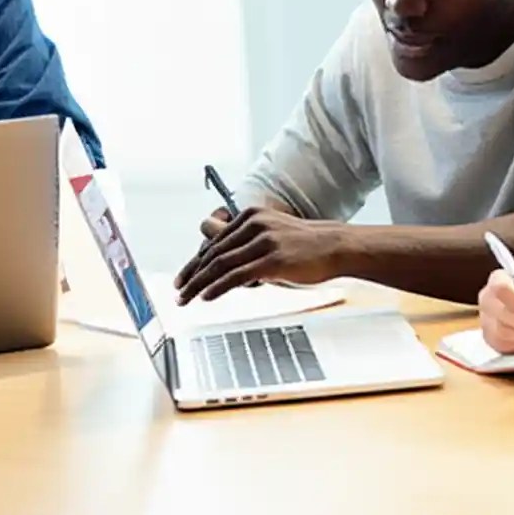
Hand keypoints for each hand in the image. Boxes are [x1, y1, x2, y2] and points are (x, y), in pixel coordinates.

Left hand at [174, 207, 350, 303]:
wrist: (335, 247)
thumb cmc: (305, 247)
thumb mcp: (271, 237)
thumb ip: (247, 246)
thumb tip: (224, 265)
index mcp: (250, 216)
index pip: (213, 241)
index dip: (195, 261)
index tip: (184, 277)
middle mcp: (253, 224)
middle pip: (212, 252)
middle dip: (192, 274)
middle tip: (178, 290)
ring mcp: (262, 241)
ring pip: (220, 264)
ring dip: (198, 283)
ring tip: (185, 298)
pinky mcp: (272, 259)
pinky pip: (236, 275)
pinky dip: (217, 287)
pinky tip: (206, 296)